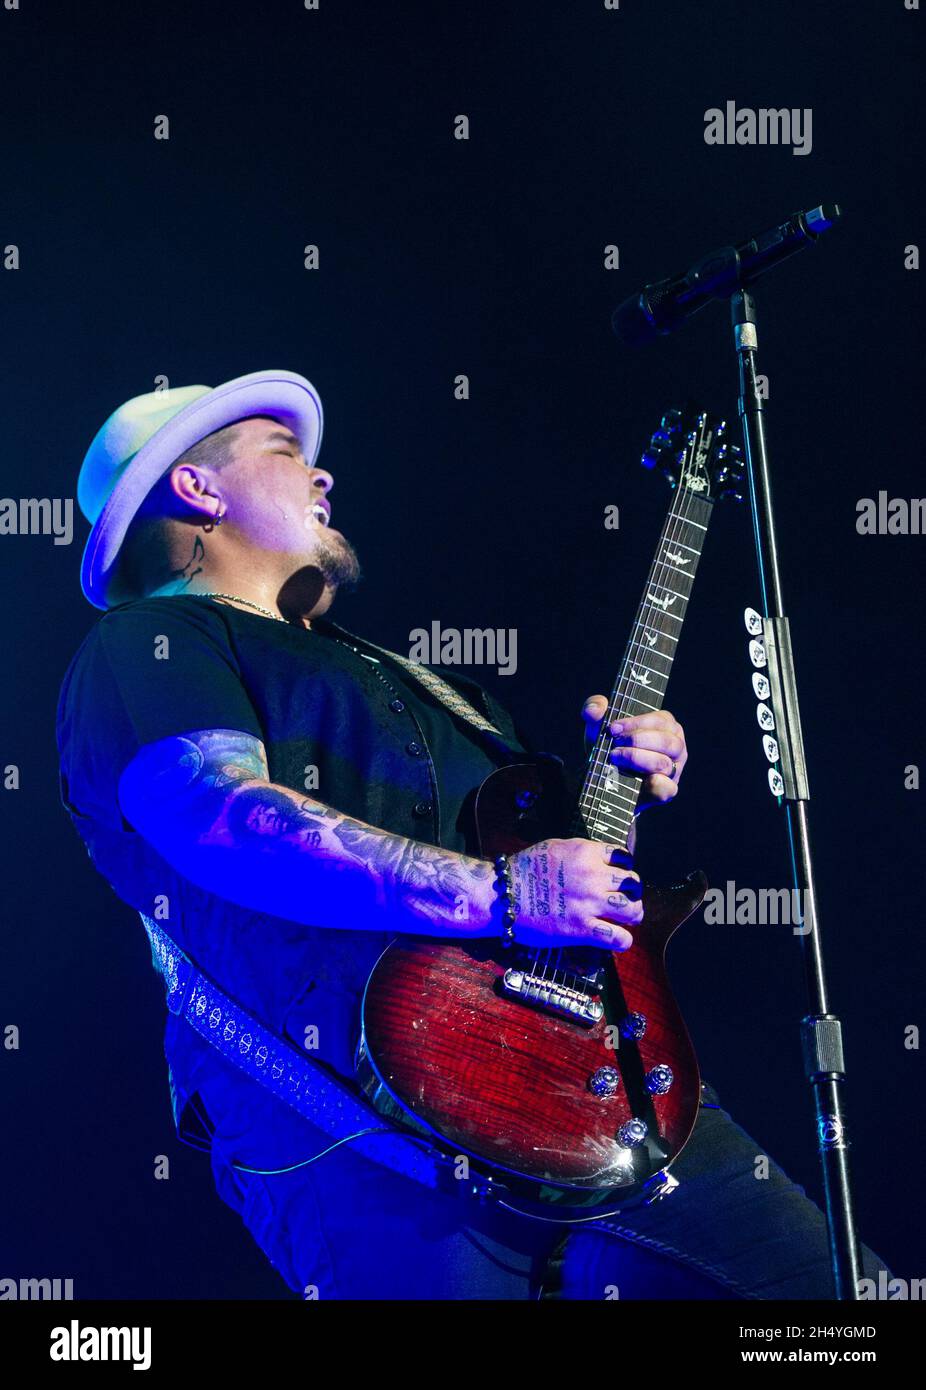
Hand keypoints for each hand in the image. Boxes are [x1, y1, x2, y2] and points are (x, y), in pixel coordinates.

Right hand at [507, 837, 641, 950]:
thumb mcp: (555, 847)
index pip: (623, 857)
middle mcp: (593, 876)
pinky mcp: (582, 928)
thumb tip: (597, 857)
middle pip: (633, 883)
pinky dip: (623, 940)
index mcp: (586, 853)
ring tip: (628, 918)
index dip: (625, 868)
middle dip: (632, 892)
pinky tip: (618, 939)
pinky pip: (618, 937)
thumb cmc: (523, 870)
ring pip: (632, 909)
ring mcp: (589, 903)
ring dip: (633, 914)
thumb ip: (580, 851)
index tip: (619, 876)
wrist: (504, 895)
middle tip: (626, 899)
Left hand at [582, 698, 686, 810]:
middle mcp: (675, 746)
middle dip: (637, 742)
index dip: (635, 724)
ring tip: (615, 758)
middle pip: (666, 741)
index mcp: (666, 725)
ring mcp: (674, 769)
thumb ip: (594, 708)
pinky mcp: (667, 790)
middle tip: (613, 746)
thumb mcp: (599, 726)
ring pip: (664, 763)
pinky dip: (656, 784)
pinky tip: (643, 780)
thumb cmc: (609, 746)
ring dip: (638, 759)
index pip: (659, 720)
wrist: (603, 778)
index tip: (613, 729)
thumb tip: (594, 709)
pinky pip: (667, 788)